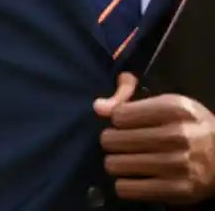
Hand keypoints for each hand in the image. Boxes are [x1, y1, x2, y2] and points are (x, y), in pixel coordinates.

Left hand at [95, 72, 214, 204]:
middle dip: (112, 141)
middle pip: (111, 140)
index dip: (117, 120)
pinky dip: (124, 183)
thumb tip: (98, 107)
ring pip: (115, 164)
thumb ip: (128, 97)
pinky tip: (133, 177)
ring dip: (116, 162)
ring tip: (126, 160)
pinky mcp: (178, 190)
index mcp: (174, 109)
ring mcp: (178, 165)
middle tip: (122, 144)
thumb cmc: (190, 126)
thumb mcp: (167, 103)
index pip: (119, 115)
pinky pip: (127, 188)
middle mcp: (177, 135)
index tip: (126, 124)